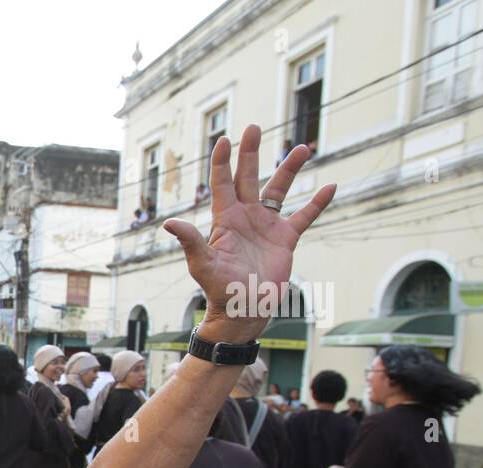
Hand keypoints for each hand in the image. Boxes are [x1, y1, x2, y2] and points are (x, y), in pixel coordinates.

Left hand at [162, 125, 335, 343]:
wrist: (243, 309)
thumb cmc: (219, 289)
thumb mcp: (203, 264)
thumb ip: (190, 241)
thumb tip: (168, 223)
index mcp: (225, 220)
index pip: (221, 184)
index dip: (222, 162)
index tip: (224, 140)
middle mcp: (245, 217)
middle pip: (248, 177)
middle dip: (250, 153)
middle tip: (254, 126)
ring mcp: (266, 226)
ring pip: (279, 190)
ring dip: (289, 169)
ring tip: (302, 147)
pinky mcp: (285, 239)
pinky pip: (304, 216)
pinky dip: (316, 203)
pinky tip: (329, 186)